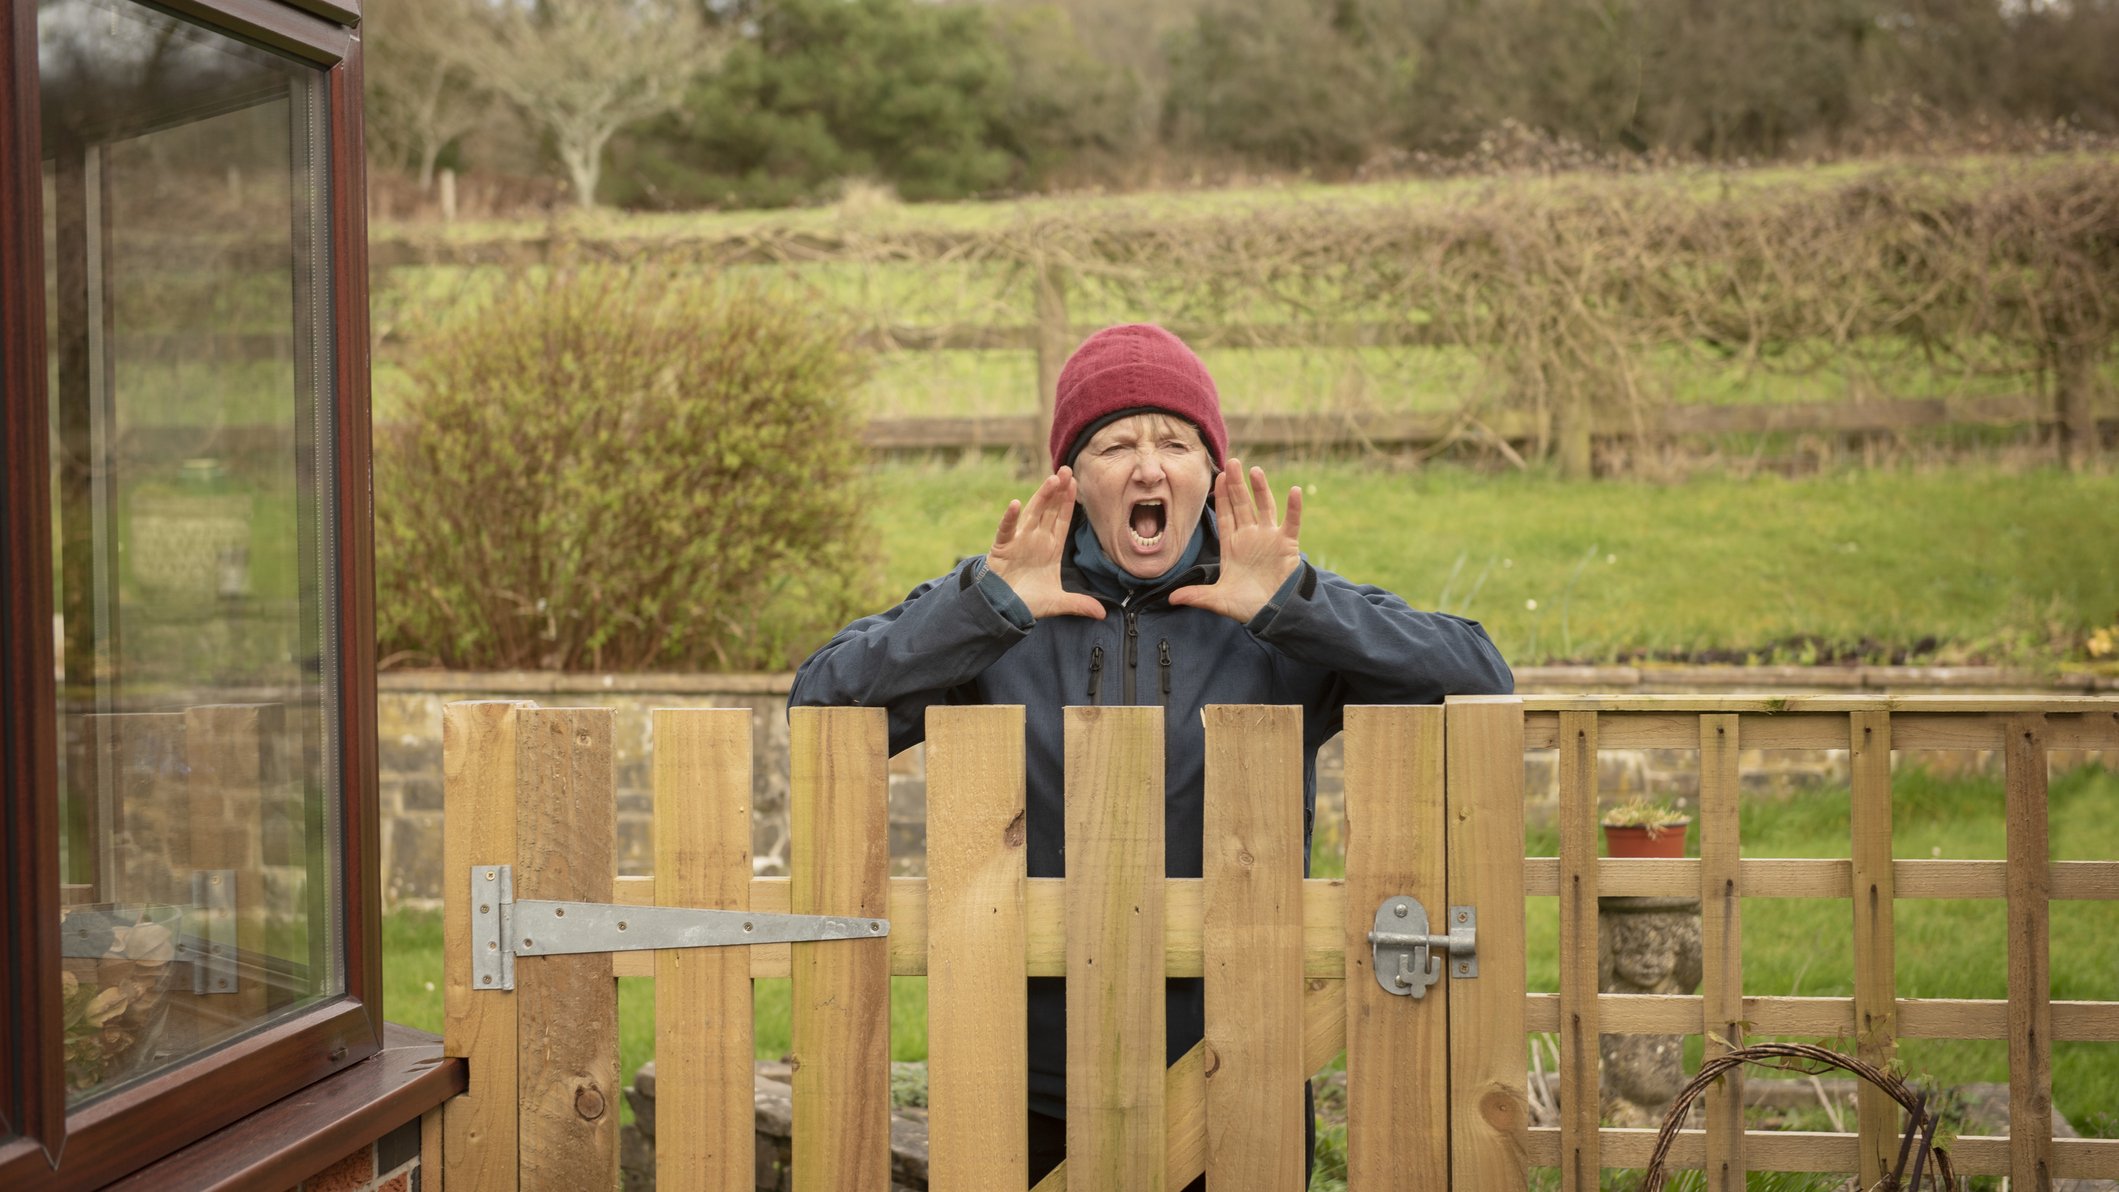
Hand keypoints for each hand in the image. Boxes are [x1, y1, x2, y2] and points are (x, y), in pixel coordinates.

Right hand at [985, 467, 1105, 620]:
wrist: (1002, 609)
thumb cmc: (1027, 601)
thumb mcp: (1058, 602)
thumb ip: (1080, 604)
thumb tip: (1103, 614)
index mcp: (1050, 548)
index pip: (1062, 520)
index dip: (1069, 502)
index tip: (1077, 483)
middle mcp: (1035, 540)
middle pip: (1049, 510)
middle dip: (1058, 490)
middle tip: (1068, 469)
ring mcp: (1019, 542)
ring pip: (1032, 514)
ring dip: (1041, 497)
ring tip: (1052, 480)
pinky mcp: (1002, 548)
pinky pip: (1006, 530)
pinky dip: (1010, 518)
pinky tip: (1015, 504)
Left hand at [1169, 457, 1302, 623]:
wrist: (1273, 614)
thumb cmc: (1246, 606)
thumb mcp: (1218, 600)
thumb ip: (1197, 595)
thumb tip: (1171, 599)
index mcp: (1232, 546)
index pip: (1226, 515)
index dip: (1222, 497)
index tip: (1218, 477)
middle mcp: (1251, 537)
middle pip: (1243, 505)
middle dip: (1237, 485)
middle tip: (1232, 462)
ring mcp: (1270, 539)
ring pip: (1265, 508)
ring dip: (1261, 490)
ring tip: (1255, 470)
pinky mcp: (1287, 545)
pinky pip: (1291, 522)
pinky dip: (1294, 508)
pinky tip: (1294, 491)